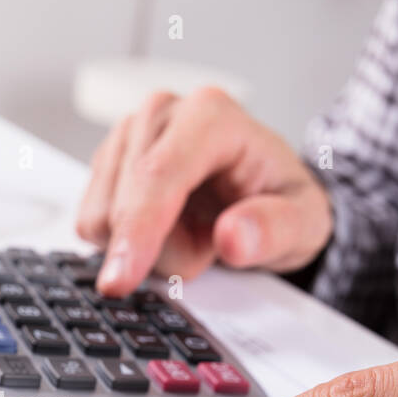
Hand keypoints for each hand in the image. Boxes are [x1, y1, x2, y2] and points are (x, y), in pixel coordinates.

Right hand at [76, 87, 332, 297]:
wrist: (260, 197)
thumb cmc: (279, 203)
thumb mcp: (304, 223)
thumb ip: (275, 230)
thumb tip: (233, 237)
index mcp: (210, 116)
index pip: (157, 176)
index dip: (137, 232)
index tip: (121, 282)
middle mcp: (161, 114)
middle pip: (124, 206)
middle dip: (162, 251)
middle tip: (209, 248)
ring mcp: (127, 136)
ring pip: (101, 219)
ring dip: (146, 248)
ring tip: (190, 233)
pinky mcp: (106, 165)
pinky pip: (93, 225)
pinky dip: (127, 243)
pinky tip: (164, 230)